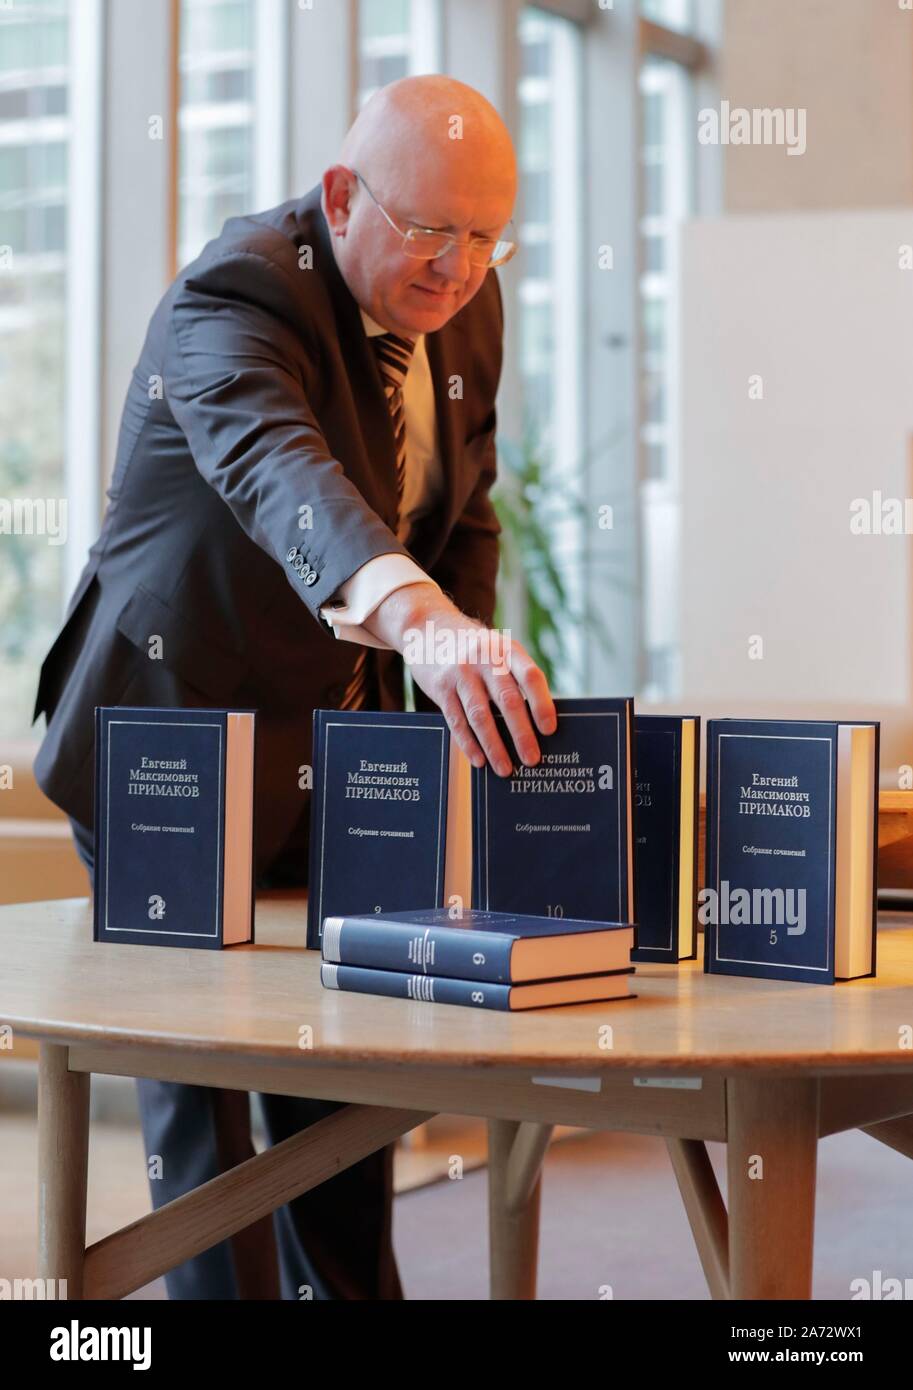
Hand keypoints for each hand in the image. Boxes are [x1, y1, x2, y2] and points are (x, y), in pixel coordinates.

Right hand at [363, 582, 556, 775]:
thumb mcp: (499, 651)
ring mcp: (461, 672)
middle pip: (508, 700)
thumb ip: (516, 678)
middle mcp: (485, 658)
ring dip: (494, 746)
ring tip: (505, 768)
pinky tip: (479, 760)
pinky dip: (469, 743)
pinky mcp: (440, 686)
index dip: (542, 704)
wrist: (428, 627)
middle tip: (532, 760)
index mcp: (507, 650)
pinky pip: (456, 720)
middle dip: (521, 734)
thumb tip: (537, 725)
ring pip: (480, 715)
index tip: (550, 730)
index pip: (531, 677)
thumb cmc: (475, 649)